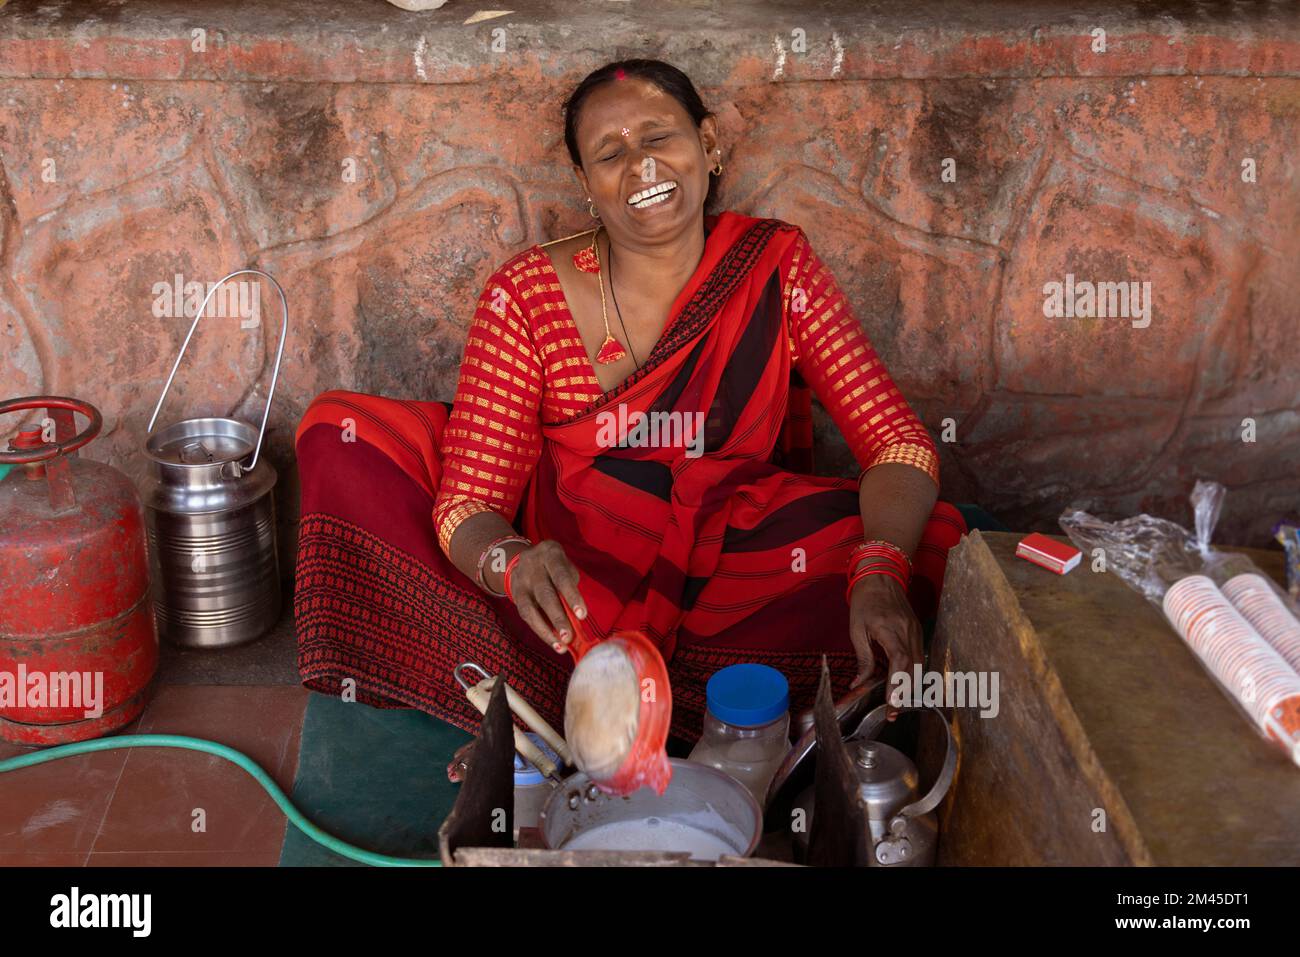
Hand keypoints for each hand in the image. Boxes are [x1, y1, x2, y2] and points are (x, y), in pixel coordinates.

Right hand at [505, 540, 586, 651]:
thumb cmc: (555, 567)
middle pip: (545, 594)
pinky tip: (553, 641)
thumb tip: (576, 619)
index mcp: (550, 554)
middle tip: (569, 637)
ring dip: (546, 630)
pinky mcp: (515, 595)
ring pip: (531, 609)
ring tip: (560, 646)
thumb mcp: (564, 567)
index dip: (571, 596)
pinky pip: (526, 615)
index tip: (582, 615)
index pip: (561, 576)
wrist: (523, 559)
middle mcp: (532, 566)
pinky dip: (541, 630)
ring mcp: (521, 581)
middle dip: (558, 617)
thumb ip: (570, 587)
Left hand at [847, 573, 922, 719]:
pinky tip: (903, 685)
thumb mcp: (856, 629)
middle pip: (912, 669)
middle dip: (903, 693)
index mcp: (890, 629)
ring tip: (897, 703)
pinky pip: (919, 658)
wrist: (881, 577)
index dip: (897, 683)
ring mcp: (916, 632)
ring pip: (919, 666)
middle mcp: (908, 632)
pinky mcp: (918, 632)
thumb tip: (859, 683)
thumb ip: (862, 658)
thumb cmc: (864, 602)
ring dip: (909, 686)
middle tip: (892, 712)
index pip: (899, 661)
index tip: (892, 702)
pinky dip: (912, 674)